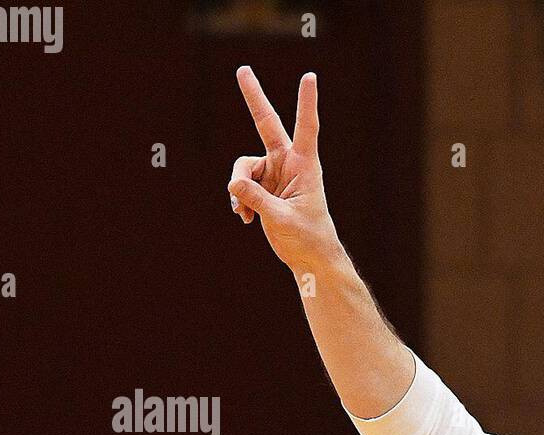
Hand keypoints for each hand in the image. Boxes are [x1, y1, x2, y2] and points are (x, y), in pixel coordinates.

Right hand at [228, 66, 339, 273]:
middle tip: (242, 69)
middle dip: (254, 98)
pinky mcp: (262, 187)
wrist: (309, 257)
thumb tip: (233, 184)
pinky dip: (239, 200)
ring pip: (243, 166)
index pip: (306, 128)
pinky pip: (240, 184)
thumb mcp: (282, 220)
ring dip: (238, 188)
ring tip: (245, 212)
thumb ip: (258, 200)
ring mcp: (273, 173)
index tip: (309, 77)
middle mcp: (288, 164)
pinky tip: (246, 218)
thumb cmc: (307, 238)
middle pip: (266, 125)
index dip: (306, 102)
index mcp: (305, 166)